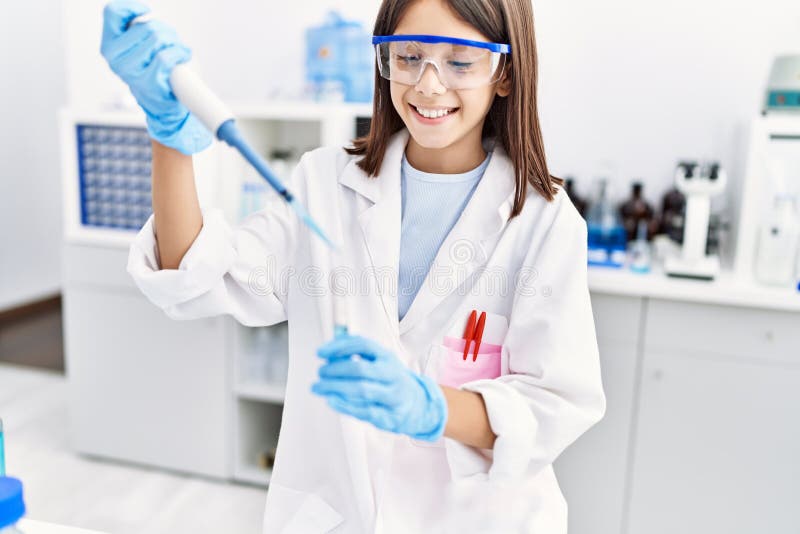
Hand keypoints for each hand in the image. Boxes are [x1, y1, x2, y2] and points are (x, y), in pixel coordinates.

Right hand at [100, 0, 211, 153]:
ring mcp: (130, 71)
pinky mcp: (148, 82)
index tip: (148, 13)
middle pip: (146, 25)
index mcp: (109, 44)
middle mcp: (114, 57)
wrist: (164, 104)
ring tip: (176, 52)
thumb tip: (147, 15)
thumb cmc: (155, 70)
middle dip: (166, 31)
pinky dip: (180, 54)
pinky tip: (181, 59)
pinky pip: (167, 56)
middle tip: (170, 43)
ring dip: (175, 42)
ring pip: (158, 38)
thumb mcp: (140, 45)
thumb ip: (137, 28)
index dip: (134, 7)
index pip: (112, 12)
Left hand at [312, 334, 447, 441]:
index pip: (363, 344)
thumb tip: (327, 354)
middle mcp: (393, 374)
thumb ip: (356, 356)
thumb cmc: (390, 381)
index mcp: (388, 357)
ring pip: (362, 390)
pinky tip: (331, 401)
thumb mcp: (380, 363)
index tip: (319, 353)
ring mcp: (394, 396)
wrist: (421, 407)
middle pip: (359, 368)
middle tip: (319, 373)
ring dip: (335, 388)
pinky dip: (346, 406)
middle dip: (334, 370)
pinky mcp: (391, 416)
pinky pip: (366, 411)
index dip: (339, 346)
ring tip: (318, 387)